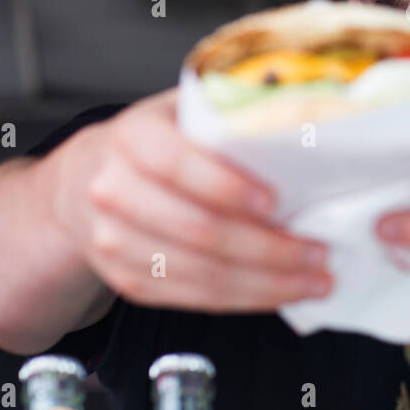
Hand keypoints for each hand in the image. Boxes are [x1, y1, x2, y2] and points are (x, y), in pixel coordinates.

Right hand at [53, 88, 332, 311]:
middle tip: (319, 252)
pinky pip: (191, 299)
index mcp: (133, 136)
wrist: (91, 176)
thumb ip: (230, 113)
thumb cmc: (160, 139)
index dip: (226, 186)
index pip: (176, 163)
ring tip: (314, 280)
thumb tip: (304, 120)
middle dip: (267, 249)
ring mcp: (114, 241)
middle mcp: (113, 189)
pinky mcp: (126, 280)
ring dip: (265, 284)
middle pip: (198, 230)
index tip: (274, 201)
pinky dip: (242, 300)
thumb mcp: (184, 110)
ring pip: (199, 274)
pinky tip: (280, 292)